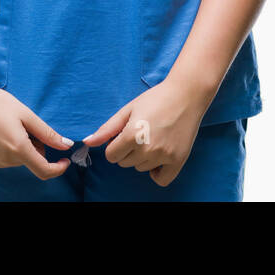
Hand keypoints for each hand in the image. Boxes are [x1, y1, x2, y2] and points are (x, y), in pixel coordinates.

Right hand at [0, 74, 74, 179]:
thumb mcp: (27, 115)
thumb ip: (48, 134)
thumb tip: (66, 146)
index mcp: (18, 148)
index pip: (44, 170)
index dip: (58, 168)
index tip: (65, 160)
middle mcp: (4, 160)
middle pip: (31, 160)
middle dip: (36, 147)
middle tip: (27, 126)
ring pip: (17, 159)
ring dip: (21, 147)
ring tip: (10, 125)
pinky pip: (3, 159)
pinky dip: (8, 149)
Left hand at [82, 75, 211, 186]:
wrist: (187, 95)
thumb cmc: (156, 98)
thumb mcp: (128, 109)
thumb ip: (107, 129)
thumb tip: (87, 142)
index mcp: (132, 135)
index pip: (111, 156)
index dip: (115, 144)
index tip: (125, 133)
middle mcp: (147, 149)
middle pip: (124, 163)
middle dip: (127, 150)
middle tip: (141, 132)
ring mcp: (164, 156)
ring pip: (140, 168)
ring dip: (142, 157)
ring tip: (153, 137)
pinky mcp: (178, 160)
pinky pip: (160, 179)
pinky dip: (157, 171)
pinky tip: (159, 157)